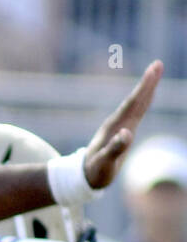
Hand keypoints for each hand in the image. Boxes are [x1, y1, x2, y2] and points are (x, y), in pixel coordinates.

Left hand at [83, 61, 162, 189]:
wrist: (83, 177)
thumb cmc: (95, 172)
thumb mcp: (104, 163)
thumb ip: (114, 149)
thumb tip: (127, 133)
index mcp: (116, 128)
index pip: (133, 104)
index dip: (144, 88)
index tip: (153, 70)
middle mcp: (118, 124)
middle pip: (135, 100)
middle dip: (147, 83)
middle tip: (158, 64)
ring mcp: (119, 127)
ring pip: (135, 105)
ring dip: (146, 90)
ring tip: (155, 74)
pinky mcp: (120, 132)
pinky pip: (134, 113)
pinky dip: (142, 102)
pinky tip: (146, 97)